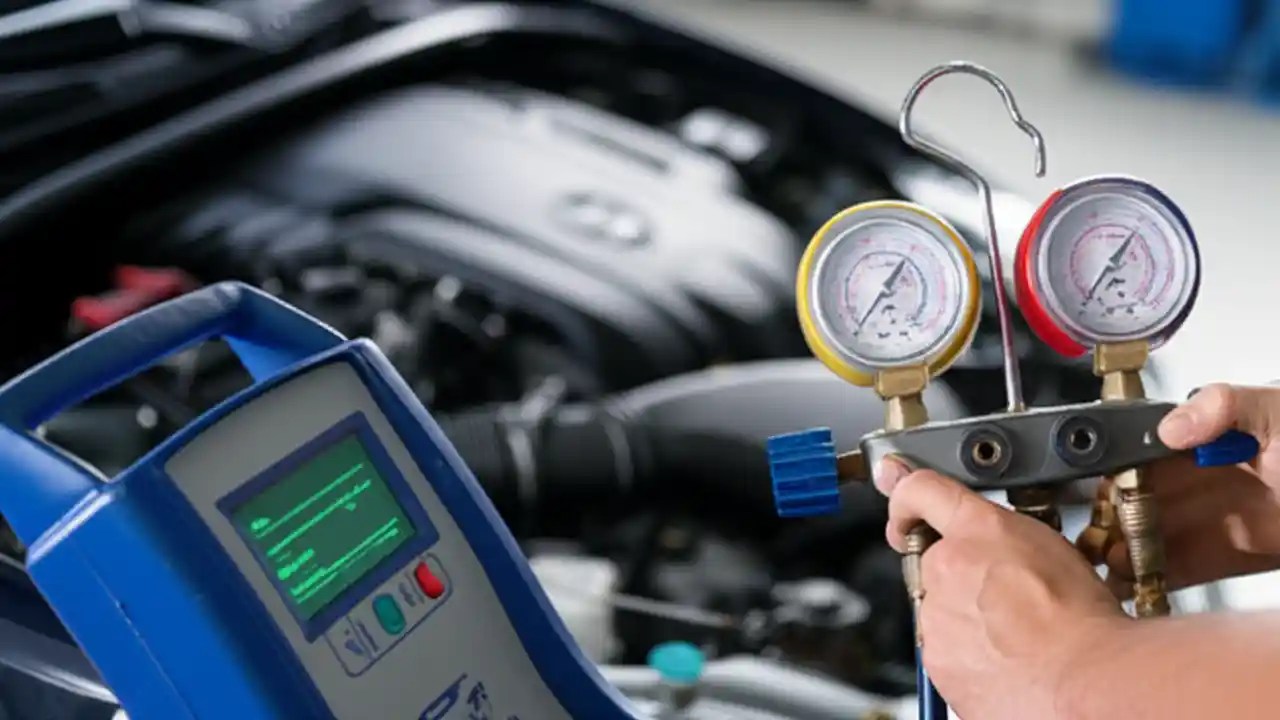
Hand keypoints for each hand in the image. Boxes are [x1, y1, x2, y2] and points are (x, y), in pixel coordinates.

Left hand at [876, 459, 1127, 719]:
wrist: (1083, 680)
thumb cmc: (1081, 619)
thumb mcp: (1051, 546)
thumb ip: (1003, 532)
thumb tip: (994, 537)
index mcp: (977, 529)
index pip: (920, 490)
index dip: (906, 496)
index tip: (903, 504)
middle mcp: (947, 565)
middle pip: (935, 562)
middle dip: (961, 577)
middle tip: (1004, 597)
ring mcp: (936, 613)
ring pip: (940, 609)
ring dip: (965, 617)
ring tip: (1013, 633)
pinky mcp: (934, 656)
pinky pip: (943, 649)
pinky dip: (966, 653)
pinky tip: (1004, 658)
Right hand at [1093, 383, 1279, 595]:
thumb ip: (1227, 406)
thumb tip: (1172, 424)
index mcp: (1224, 433)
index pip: (1155, 451)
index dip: (1123, 471)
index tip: (1101, 491)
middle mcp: (1225, 474)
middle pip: (1155, 497)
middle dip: (1121, 517)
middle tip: (1095, 537)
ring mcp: (1238, 516)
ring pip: (1170, 534)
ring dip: (1137, 551)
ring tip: (1109, 566)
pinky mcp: (1251, 553)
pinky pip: (1198, 566)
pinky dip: (1166, 576)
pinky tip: (1141, 583)